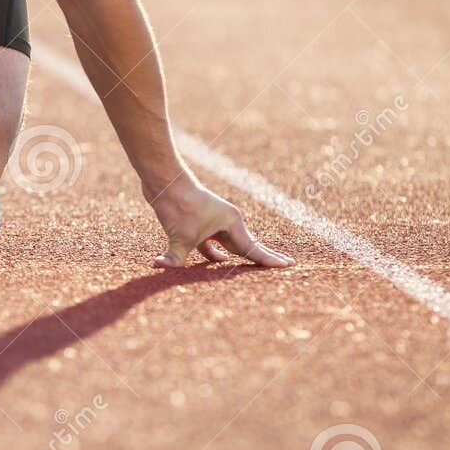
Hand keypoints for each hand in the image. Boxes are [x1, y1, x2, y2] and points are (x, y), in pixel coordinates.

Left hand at [153, 180, 293, 268]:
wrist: (165, 181)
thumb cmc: (178, 206)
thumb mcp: (180, 238)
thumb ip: (175, 259)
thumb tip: (162, 266)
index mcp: (232, 223)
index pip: (253, 248)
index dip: (270, 260)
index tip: (288, 265)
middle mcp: (227, 222)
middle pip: (248, 245)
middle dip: (264, 257)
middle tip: (287, 264)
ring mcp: (214, 222)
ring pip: (230, 245)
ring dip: (239, 257)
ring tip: (254, 268)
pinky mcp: (199, 223)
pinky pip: (212, 244)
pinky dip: (214, 254)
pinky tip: (219, 262)